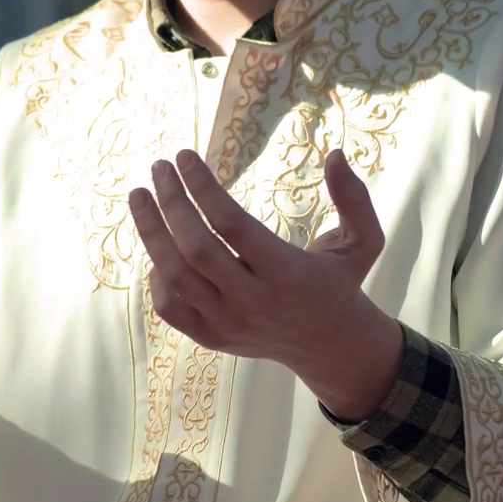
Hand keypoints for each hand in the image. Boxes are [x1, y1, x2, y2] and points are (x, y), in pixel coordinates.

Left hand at [128, 148, 403, 420]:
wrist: (328, 347)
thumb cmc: (339, 283)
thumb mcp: (363, 242)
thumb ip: (354, 199)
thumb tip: (336, 153)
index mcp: (287, 273)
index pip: (231, 225)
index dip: (202, 187)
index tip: (184, 156)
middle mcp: (252, 302)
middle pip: (195, 249)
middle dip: (170, 203)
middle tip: (158, 167)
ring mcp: (226, 324)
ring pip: (174, 277)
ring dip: (150, 232)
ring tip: (139, 195)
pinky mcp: (210, 338)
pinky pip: (169, 306)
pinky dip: (156, 274)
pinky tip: (158, 244)